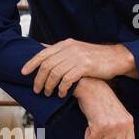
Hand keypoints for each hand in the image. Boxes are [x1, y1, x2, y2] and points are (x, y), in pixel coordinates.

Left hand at [21, 40, 135, 96]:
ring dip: (49, 86)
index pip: (43, 53)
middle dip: (39, 79)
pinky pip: (68, 79)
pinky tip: (62, 94)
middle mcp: (69, 49)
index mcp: (65, 44)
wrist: (115, 58)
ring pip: (55, 73)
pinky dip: (62, 88)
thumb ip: (60, 52)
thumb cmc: (94, 57)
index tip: (23, 73)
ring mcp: (77, 57)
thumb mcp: (75, 50)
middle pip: (47, 65)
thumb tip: (42, 50)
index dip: (31, 63)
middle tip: (36, 90)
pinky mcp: (85, 66)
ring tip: (48, 94)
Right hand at [74, 78, 135, 138]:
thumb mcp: (116, 116)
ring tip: (94, 130)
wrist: (91, 88)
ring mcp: (113, 126)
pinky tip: (89, 126)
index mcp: (129, 123)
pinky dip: (88, 137)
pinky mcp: (101, 126)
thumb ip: (119, 132)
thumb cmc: (101, 102)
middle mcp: (124, 126)